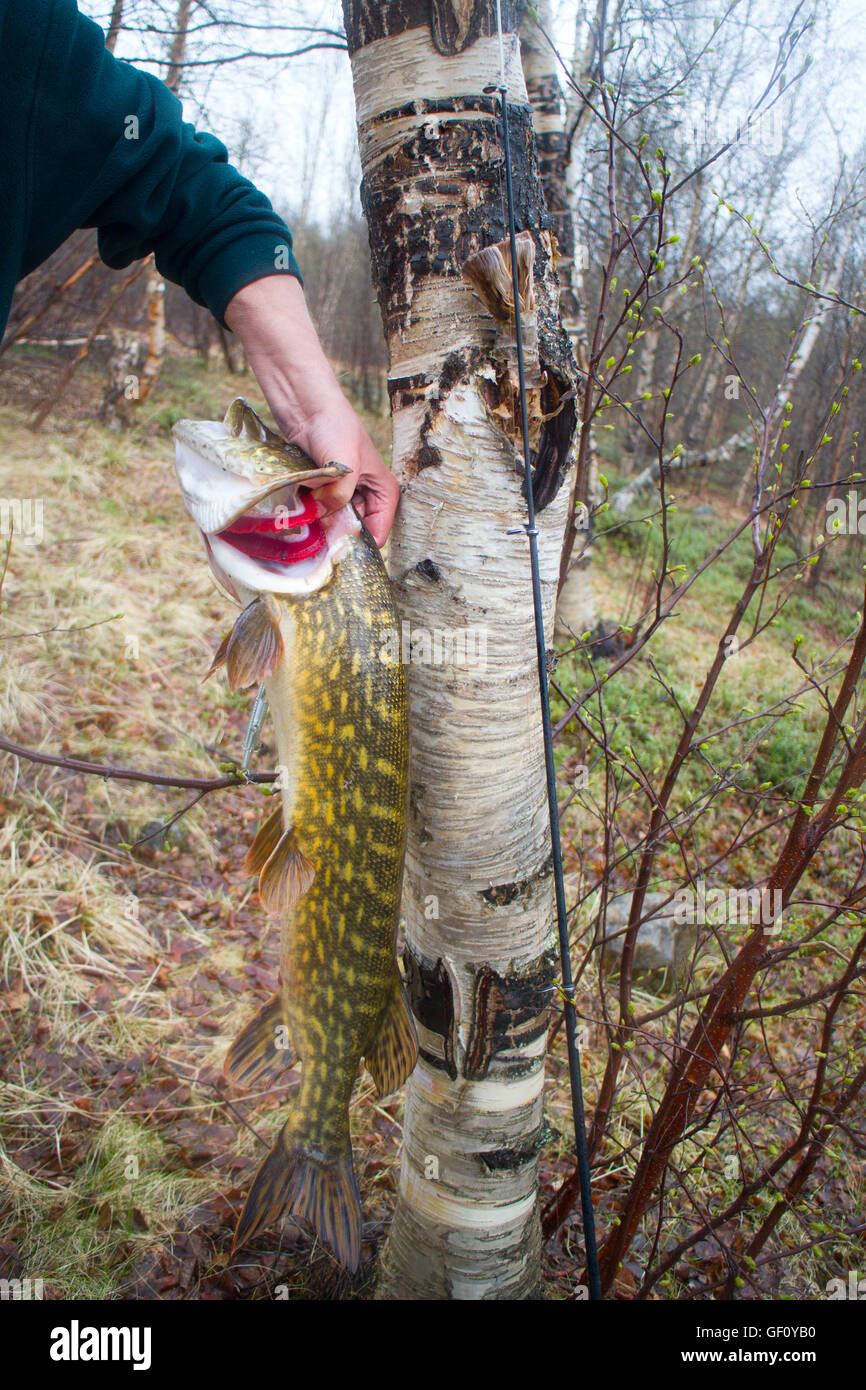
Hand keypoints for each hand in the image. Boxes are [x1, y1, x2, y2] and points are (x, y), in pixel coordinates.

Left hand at [224, 275, 398, 545]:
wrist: (304, 402)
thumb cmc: (333, 425)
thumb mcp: (343, 465)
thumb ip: (339, 497)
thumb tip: (322, 517)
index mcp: (383, 491)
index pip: (377, 534)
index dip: (357, 546)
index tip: (335, 551)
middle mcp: (364, 496)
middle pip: (352, 533)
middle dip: (334, 538)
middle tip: (313, 541)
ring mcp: (340, 493)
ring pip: (331, 524)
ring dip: (317, 527)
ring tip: (301, 526)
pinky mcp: (319, 489)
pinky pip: (315, 512)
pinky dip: (305, 515)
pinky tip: (294, 514)